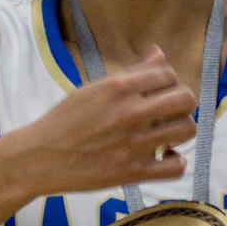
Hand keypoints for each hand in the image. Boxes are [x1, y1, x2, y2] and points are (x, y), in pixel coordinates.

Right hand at [2, 48, 194, 195]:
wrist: (40, 158)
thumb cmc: (65, 121)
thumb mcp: (94, 89)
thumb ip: (132, 73)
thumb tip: (160, 53)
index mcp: (117, 88)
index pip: (168, 74)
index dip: (168, 81)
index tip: (158, 92)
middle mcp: (129, 113)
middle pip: (185, 99)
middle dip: (181, 102)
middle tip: (168, 112)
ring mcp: (133, 144)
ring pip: (186, 130)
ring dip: (180, 130)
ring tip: (166, 133)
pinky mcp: (133, 172)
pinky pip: (176, 167)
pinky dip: (175, 162)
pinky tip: (163, 157)